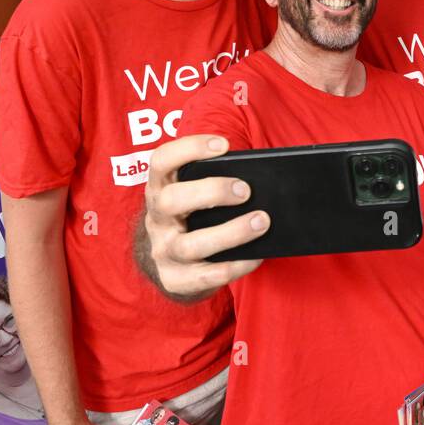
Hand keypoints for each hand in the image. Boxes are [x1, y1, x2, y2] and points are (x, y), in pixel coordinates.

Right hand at [143, 135, 266, 297]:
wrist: (173, 267)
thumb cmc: (195, 220)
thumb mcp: (195, 196)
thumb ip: (217, 183)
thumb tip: (266, 178)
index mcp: (160, 189)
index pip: (161, 161)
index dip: (189, 149)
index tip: (223, 145)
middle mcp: (156, 219)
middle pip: (171, 201)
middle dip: (211, 192)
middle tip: (245, 190)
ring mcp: (164, 251)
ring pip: (191, 245)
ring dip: (231, 232)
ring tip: (261, 221)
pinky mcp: (176, 280)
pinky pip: (208, 276)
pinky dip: (236, 265)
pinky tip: (257, 255)